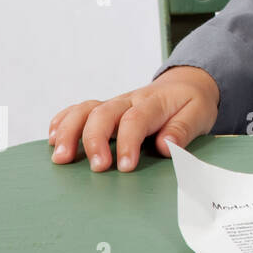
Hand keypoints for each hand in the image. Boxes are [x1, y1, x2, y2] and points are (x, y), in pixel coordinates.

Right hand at [47, 65, 220, 171]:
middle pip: (103, 113)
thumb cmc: (193, 102)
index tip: (125, 167)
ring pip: (84, 110)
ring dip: (69, 132)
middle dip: (95, 141)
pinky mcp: (104, 110)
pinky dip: (62, 121)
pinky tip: (52, 139)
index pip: (136, 119)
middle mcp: (129, 101)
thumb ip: (183, 129)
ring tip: (61, 158)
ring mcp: (114, 104)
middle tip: (97, 168)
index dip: (128, 143)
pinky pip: (78, 110)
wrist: (186, 83)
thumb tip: (165, 147)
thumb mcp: (200, 113)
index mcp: (154, 102)